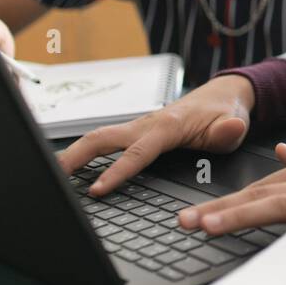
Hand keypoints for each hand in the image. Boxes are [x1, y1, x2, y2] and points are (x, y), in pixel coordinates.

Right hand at [57, 75, 254, 194]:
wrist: (223, 94)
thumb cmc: (226, 111)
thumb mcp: (234, 124)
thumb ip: (229, 130)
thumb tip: (231, 128)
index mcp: (168, 126)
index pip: (137, 152)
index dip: (116, 172)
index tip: (96, 190)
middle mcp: (147, 124)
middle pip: (102, 138)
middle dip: (75, 157)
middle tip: (52, 180)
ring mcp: (139, 127)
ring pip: (98, 138)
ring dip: (73, 154)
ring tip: (51, 176)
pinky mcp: (136, 131)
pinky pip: (106, 141)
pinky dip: (84, 152)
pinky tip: (71, 168)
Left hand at [178, 145, 285, 233]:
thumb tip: (282, 150)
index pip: (259, 187)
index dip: (229, 200)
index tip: (201, 214)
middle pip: (254, 194)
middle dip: (218, 208)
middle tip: (184, 220)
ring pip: (264, 202)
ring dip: (230, 214)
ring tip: (201, 225)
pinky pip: (285, 212)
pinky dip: (257, 216)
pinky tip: (236, 223)